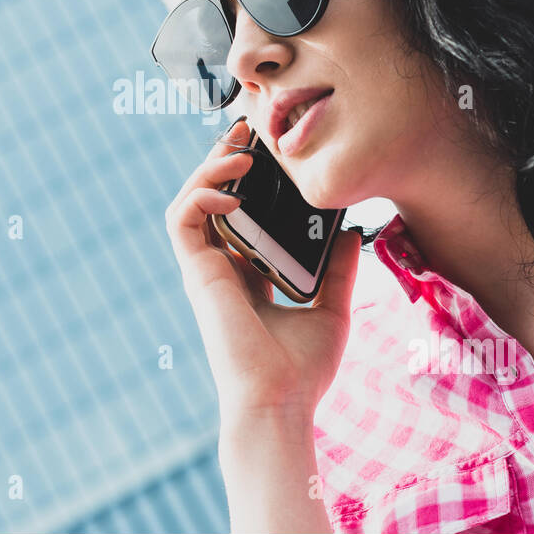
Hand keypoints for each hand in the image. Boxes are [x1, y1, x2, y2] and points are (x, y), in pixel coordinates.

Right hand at [163, 116, 362, 421]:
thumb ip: (337, 270)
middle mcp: (222, 268)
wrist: (280, 402)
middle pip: (212, 198)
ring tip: (240, 153)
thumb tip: (351, 230)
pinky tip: (234, 192)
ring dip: (209, 168)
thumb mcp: (331, 309)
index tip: (271, 153)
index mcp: (248, 276)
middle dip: (224, 159)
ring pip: (189, 200)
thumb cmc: (302, 370)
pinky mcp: (196, 273)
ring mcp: (205, 270)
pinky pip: (181, 219)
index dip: (248, 179)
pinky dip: (201, 195)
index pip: (241, 214)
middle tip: (248, 131)